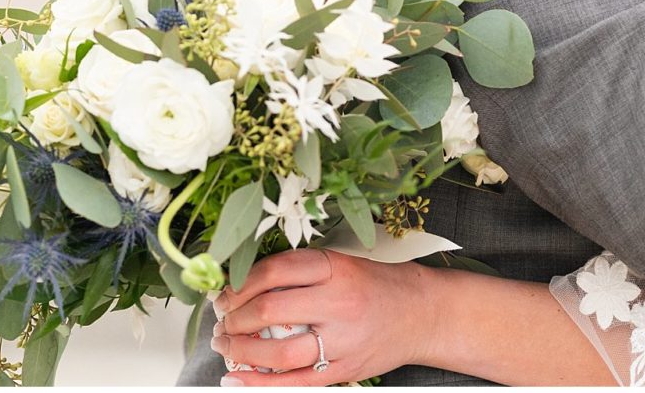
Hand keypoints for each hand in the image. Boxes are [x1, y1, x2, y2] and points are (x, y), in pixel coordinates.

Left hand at [210, 249, 431, 385]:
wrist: (422, 314)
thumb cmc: (378, 286)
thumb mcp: (343, 264)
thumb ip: (300, 272)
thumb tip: (242, 285)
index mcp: (336, 269)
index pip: (273, 271)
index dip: (239, 284)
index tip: (225, 292)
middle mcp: (338, 302)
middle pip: (269, 311)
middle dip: (234, 318)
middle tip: (222, 320)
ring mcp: (342, 340)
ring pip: (277, 352)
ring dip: (241, 350)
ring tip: (226, 344)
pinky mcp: (343, 370)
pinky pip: (292, 382)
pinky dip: (258, 383)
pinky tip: (235, 378)